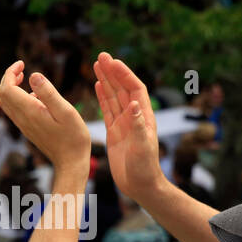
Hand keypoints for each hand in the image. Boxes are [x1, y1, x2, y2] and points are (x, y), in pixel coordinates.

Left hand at [0, 61, 90, 174]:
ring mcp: (24, 125)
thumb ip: (48, 93)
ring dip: (12, 87)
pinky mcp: (28, 129)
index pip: (7, 88)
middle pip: (3, 94)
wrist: (71, 162)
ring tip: (25, 78)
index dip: (10, 73)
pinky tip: (35, 97)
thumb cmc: (73, 137)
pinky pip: (14, 110)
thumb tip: (33, 75)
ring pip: (6, 103)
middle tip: (22, 68)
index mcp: (30, 111)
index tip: (22, 64)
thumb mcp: (66, 111)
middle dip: (9, 78)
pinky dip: (18, 98)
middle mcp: (22, 119)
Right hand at [93, 51, 162, 199]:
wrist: (140, 186)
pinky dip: (102, 96)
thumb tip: (133, 105)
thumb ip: (138, 126)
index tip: (113, 62)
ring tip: (97, 64)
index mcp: (144, 117)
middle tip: (101, 56)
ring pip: (114, 96)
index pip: (135, 89)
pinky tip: (97, 85)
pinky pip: (108, 110)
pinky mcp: (115, 132)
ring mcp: (124, 123)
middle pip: (123, 88)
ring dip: (106, 80)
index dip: (125, 74)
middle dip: (113, 72)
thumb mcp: (142, 148)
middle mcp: (134, 116)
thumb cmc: (145, 169)